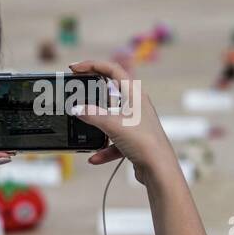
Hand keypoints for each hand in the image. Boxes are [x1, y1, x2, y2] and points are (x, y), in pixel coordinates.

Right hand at [67, 60, 179, 186]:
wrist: (159, 169)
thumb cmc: (144, 141)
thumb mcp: (113, 124)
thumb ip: (92, 115)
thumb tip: (77, 109)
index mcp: (134, 94)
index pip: (112, 70)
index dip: (92, 65)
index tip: (74, 68)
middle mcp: (137, 105)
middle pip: (111, 92)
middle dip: (92, 95)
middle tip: (76, 93)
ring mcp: (136, 122)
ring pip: (111, 117)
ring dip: (97, 124)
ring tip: (83, 127)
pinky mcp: (134, 139)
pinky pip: (114, 139)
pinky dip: (103, 148)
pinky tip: (94, 157)